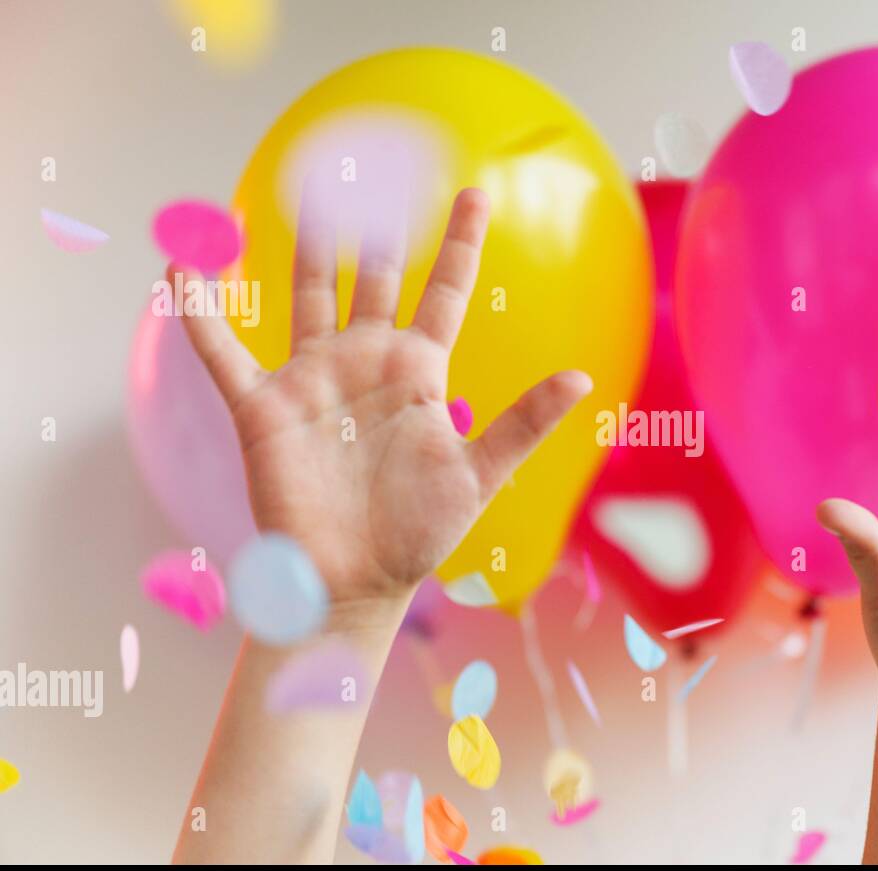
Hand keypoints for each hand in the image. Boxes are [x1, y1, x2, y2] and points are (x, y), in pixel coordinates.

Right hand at [171, 188, 590, 609]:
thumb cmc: (420, 533)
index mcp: (419, 372)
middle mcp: (366, 363)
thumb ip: (523, 422)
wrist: (355, 582)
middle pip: (370, 278)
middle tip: (375, 168)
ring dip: (304, 247)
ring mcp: (314, 380)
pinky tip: (182, 273)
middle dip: (374, 227)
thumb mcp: (480, 474)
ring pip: (306, 295)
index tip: (473, 194)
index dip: (458, 244)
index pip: (443, 292)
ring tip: (303, 189)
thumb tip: (582, 378)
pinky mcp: (264, 409)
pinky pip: (224, 353)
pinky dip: (201, 315)